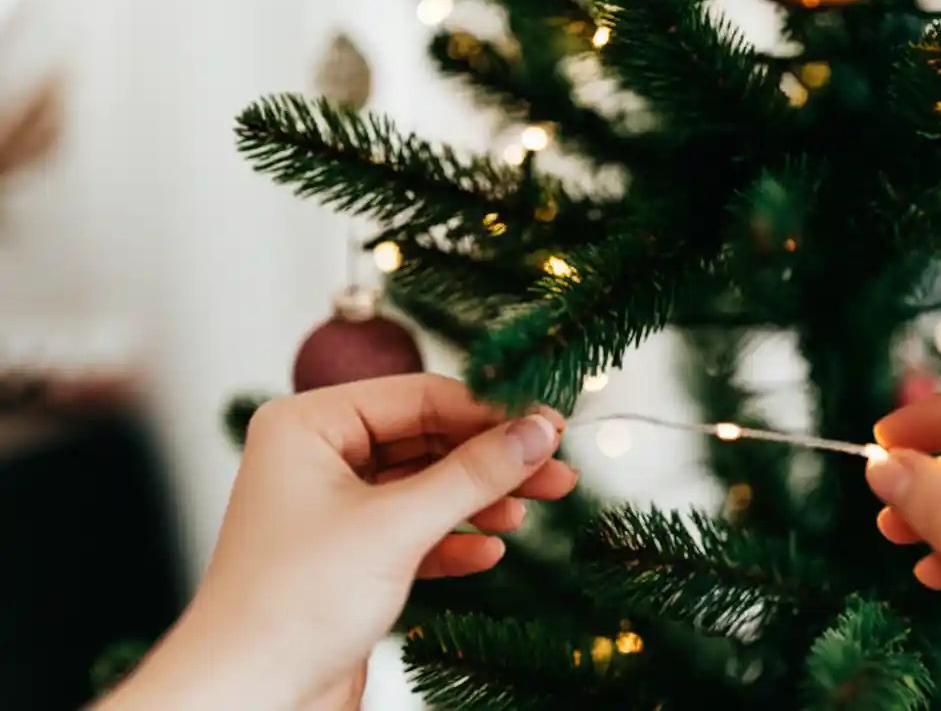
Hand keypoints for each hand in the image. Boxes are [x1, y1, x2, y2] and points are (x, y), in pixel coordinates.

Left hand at [98, 374, 575, 709]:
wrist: (247, 700)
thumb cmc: (290, 605)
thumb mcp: (397, 527)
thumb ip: (474, 474)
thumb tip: (536, 432)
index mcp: (307, 425)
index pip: (417, 397)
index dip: (488, 411)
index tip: (549, 423)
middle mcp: (318, 458)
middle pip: (428, 440)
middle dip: (492, 459)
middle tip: (556, 469)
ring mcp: (334, 509)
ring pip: (426, 486)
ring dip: (481, 499)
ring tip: (536, 508)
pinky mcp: (350, 557)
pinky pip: (415, 531)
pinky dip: (455, 539)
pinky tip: (491, 550)